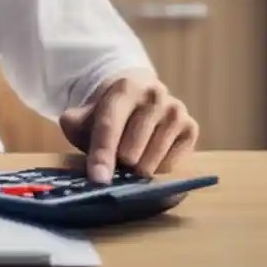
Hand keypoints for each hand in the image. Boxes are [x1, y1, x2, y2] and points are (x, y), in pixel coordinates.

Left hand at [59, 70, 198, 183]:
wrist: (140, 99)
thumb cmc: (108, 115)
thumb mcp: (85, 116)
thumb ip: (74, 124)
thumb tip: (75, 132)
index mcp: (125, 88)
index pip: (110, 126)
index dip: (102, 155)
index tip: (98, 179)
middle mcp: (155, 95)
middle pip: (131, 151)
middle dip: (118, 163)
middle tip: (115, 158)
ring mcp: (176, 110)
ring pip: (150, 162)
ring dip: (136, 169)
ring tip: (131, 155)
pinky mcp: (191, 128)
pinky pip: (169, 166)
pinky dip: (155, 169)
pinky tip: (150, 153)